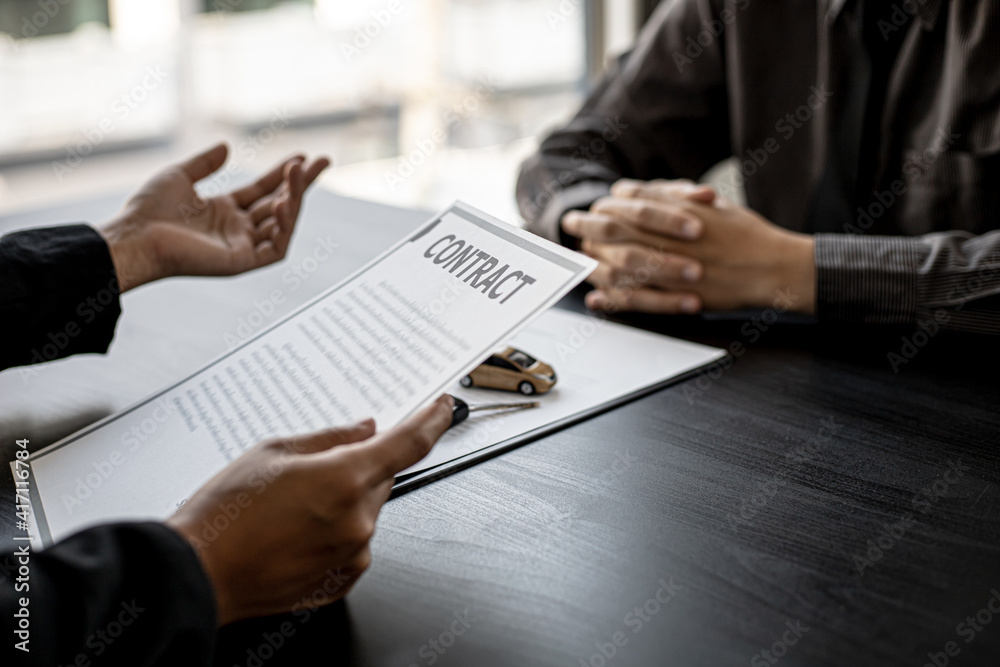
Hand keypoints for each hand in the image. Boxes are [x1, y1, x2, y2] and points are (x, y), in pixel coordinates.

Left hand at [99, 143, 329, 290]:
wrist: (134, 237)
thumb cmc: (148, 211)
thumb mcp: (179, 175)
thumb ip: (205, 163)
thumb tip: (227, 146)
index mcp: (223, 211)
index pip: (263, 190)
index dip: (282, 174)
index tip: (301, 156)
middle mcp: (236, 230)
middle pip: (279, 204)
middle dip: (302, 183)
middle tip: (323, 161)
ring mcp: (241, 247)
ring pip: (282, 224)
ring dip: (295, 199)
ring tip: (298, 174)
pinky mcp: (241, 262)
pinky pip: (275, 248)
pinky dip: (285, 228)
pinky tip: (283, 203)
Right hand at [166, 395, 453, 625]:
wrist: (198, 574)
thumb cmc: (224, 516)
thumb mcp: (273, 452)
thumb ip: (330, 438)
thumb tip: (365, 430)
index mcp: (344, 479)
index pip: (409, 443)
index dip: (432, 421)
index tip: (443, 408)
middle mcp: (358, 520)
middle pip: (382, 478)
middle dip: (358, 467)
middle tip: (312, 472)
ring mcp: (353, 554)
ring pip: (367, 511)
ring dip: (344, 502)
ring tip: (291, 508)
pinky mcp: (343, 580)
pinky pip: (354, 543)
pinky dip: (336, 531)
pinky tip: (296, 532)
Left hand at [562, 179, 815, 314]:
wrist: (775, 267)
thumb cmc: (748, 235)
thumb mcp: (713, 205)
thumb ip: (678, 196)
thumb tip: (648, 190)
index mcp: (680, 211)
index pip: (631, 203)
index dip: (608, 204)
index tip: (595, 206)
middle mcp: (672, 237)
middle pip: (617, 229)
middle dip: (588, 226)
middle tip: (570, 225)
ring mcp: (672, 267)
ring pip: (620, 263)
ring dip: (594, 260)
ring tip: (576, 259)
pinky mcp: (676, 295)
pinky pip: (636, 298)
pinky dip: (613, 298)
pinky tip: (597, 297)